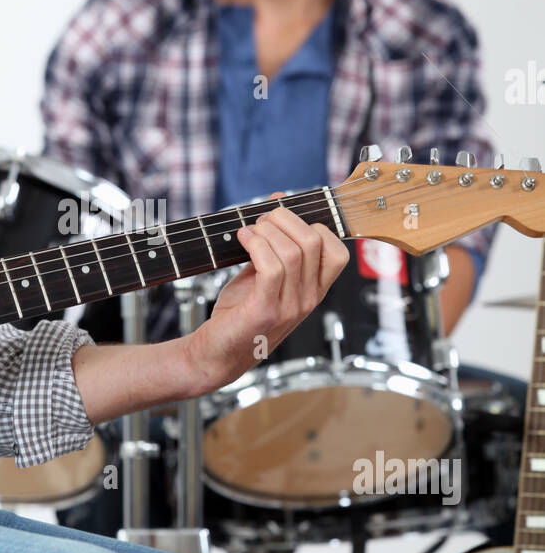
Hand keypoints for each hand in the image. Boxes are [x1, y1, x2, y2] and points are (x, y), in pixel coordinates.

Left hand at [182, 200, 348, 392]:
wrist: (215, 354)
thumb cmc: (239, 314)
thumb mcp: (263, 274)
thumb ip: (275, 242)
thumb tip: (279, 198)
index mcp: (314, 291)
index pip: (337, 250)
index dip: (311, 225)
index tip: (282, 221)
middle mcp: (309, 300)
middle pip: (313, 241)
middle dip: (284, 219)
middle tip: (260, 221)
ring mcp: (290, 308)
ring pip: (292, 251)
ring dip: (265, 230)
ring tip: (247, 232)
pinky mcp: (265, 311)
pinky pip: (271, 267)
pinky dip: (255, 244)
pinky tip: (242, 240)